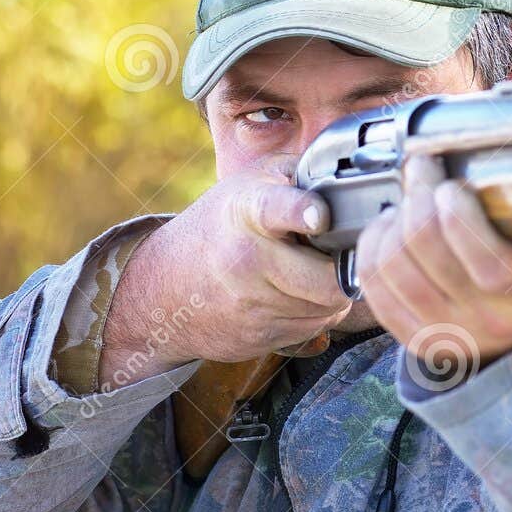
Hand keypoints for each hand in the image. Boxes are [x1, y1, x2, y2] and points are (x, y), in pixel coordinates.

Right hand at [100, 168, 351, 384]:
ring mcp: (252, 303)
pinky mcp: (258, 336)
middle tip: (340, 255)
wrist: (163, 288)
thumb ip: (299, 174)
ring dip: (332, 292)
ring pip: (329, 308)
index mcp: (247, 210)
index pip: (275, 209)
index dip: (302, 211)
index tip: (320, 216)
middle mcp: (248, 259)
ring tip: (311, 271)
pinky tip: (296, 294)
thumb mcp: (252, 183)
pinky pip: (315, 328)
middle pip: (329, 281)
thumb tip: (348, 178)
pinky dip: (317, 313)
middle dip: (344, 269)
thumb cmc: (221, 225)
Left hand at [355, 156, 511, 377]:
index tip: (451, 183)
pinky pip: (375, 289)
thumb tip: (496, 117)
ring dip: (392, 221)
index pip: (490, 264)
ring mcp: (455, 335)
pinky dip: (372, 248)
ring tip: (407, 200)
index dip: (458, 216)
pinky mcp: (422, 339)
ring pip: (393, 269)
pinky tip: (389, 229)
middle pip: (427, 254)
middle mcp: (495, 321)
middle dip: (416, 197)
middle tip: (423, 170)